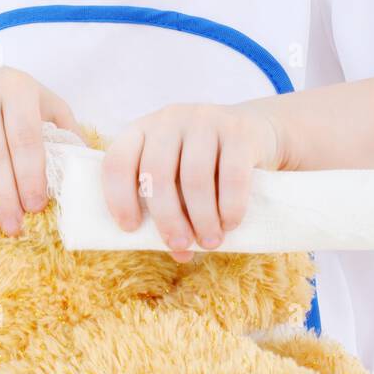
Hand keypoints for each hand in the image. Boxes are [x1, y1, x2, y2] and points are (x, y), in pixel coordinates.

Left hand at [100, 102, 281, 261]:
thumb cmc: (207, 164)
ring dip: (202, 218)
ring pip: (194, 176)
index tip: (131, 229)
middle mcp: (169, 119)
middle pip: (157, 172)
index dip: (118, 198)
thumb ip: (175, 212)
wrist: (256, 130)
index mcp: (143, 131)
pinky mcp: (239, 130)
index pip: (117, 161)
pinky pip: (231, 174)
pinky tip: (230, 223)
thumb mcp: (180, 181)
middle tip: (180, 245)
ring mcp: (204, 119)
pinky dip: (230, 206)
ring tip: (210, 242)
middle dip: (167, 218)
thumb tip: (180, 253)